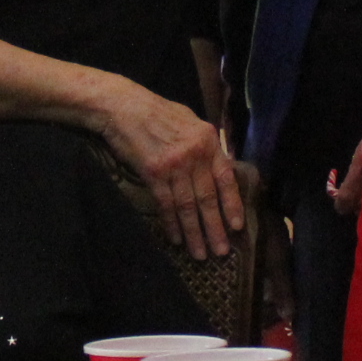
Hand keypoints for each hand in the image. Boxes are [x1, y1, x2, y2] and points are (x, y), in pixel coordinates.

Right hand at [93, 80, 244, 258]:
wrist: (123, 106)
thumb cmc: (156, 112)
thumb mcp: (189, 121)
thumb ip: (205, 145)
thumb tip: (217, 169)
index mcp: (208, 140)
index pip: (226, 178)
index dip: (232, 204)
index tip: (237, 226)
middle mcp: (195, 154)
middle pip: (208, 198)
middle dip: (215, 228)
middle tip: (221, 252)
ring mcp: (174, 165)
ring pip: (188, 206)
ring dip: (194, 233)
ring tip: (200, 254)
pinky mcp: (154, 173)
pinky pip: (166, 205)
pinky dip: (171, 224)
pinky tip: (176, 239)